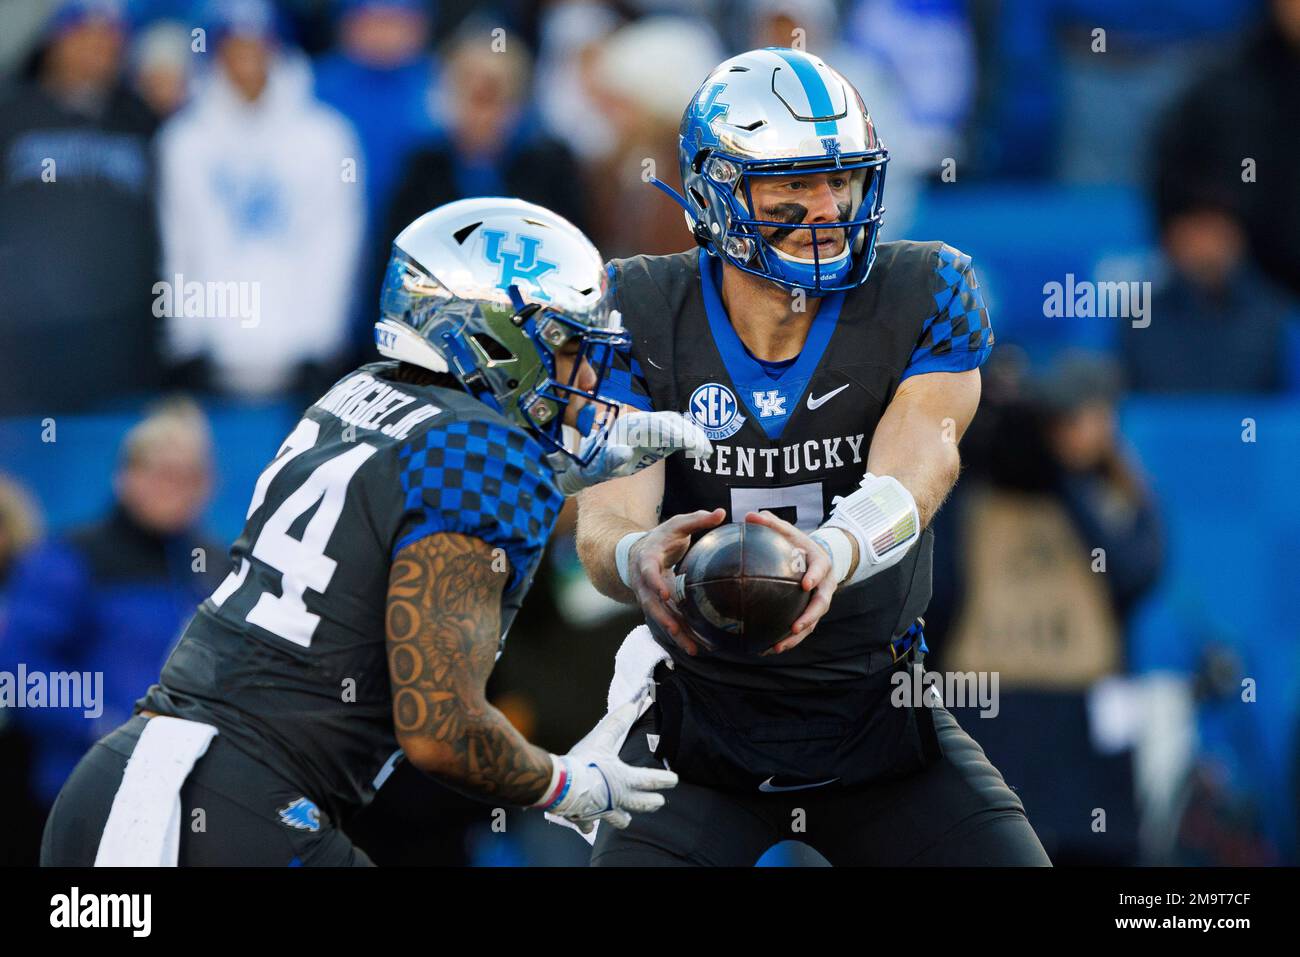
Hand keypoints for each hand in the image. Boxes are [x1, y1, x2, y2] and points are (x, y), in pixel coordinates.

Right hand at [544, 702, 677, 831]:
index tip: (674, 780)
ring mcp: (601, 811)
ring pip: (617, 818)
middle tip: (660, 803)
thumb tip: (632, 706)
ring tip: (627, 820)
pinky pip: (587, 823)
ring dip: (623, 818)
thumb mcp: (602, 739)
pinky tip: (588, 825)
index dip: (664, 779)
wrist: (561, 786)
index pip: (650, 780)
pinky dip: (588, 823)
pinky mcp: (583, 817)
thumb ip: (618, 723)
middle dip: (650, 804)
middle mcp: (617, 799)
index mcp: (624, 780)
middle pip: (639, 804)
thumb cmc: (584, 762)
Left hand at [552, 410, 712, 495]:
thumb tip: (624, 453)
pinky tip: (701, 451)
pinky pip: (677, 435)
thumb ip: (610, 459)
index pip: (654, 423)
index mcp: (628, 426)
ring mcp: (650, 429)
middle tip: (702, 448)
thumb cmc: (594, 465)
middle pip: (669, 421)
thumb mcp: (598, 464)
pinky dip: (691, 441)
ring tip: (705, 451)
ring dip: (692, 435)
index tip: (686, 442)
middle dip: (687, 432)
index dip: (671, 431)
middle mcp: (641, 422)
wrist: (592, 465)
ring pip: (676, 425)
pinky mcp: (657, 438)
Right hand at [628, 508, 726, 654]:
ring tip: (693, 650)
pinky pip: (669, 621)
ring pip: (660, 618)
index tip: (665, 593)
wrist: (636, 555)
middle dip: (664, 619)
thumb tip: (721, 513)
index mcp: (647, 560)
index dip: (654, 582)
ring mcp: (650, 598)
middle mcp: (644, 583)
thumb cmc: (661, 538)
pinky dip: (681, 634)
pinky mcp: (659, 607)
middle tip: (678, 631)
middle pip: (651, 604)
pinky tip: (697, 647)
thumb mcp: (676, 524)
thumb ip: (697, 519)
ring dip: (675, 634)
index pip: (648, 572)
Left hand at [743, 510, 836, 654]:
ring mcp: (818, 603)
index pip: (821, 571)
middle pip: (821, 605)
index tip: (805, 585)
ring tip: (777, 647)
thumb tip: (749, 515)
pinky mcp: (810, 615)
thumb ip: (771, 523)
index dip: (816, 578)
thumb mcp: (788, 531)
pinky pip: (800, 630)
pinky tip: (767, 648)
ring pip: (811, 624)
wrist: (816, 559)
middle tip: (795, 627)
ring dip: (796, 637)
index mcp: (821, 565)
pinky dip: (786, 640)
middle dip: (809, 618)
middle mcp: (824, 587)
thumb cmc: (798, 544)